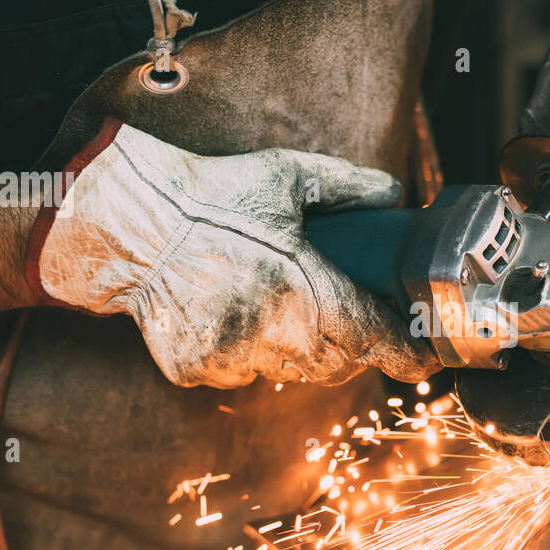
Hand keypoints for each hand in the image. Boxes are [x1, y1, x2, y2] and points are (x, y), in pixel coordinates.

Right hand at [27, 121, 439, 387]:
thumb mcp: (287, 177)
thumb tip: (391, 194)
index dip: (406, 355)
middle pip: (337, 364)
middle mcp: (276, 336)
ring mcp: (234, 358)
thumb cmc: (211, 197)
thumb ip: (347, 187)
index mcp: (309, 292)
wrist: (127, 223)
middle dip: (350, 347)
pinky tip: (229, 311)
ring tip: (278, 304)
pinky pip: (238, 372)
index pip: (376, 341)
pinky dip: (244, 351)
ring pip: (288, 372)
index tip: (422, 360)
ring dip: (297, 350)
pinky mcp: (197, 369)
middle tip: (343, 315)